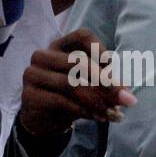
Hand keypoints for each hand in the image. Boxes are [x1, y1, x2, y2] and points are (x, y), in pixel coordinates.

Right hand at [18, 27, 136, 137]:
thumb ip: (105, 82)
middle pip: (78, 62)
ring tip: (114, 113)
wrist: (43, 120)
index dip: (99, 48)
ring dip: (97, 101)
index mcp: (60, 46)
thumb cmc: (69, 96)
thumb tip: (125, 92)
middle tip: (125, 100)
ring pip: (70, 84)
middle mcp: (43, 55)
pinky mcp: (30, 95)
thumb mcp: (89, 85)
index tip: (112, 65)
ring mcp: (33, 74)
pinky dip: (83, 111)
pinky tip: (97, 117)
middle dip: (106, 83)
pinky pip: (61, 101)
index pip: (82, 36)